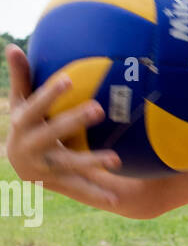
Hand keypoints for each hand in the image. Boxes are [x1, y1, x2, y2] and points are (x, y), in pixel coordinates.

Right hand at [4, 43, 123, 206]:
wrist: (22, 165)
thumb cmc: (27, 123)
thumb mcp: (21, 102)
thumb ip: (22, 77)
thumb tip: (14, 46)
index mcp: (22, 124)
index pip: (35, 106)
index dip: (49, 93)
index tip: (68, 79)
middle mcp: (30, 147)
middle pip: (53, 133)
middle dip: (74, 121)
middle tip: (99, 108)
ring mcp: (44, 167)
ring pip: (69, 164)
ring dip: (91, 161)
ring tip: (116, 159)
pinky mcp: (59, 183)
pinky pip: (79, 188)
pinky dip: (97, 194)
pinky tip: (116, 200)